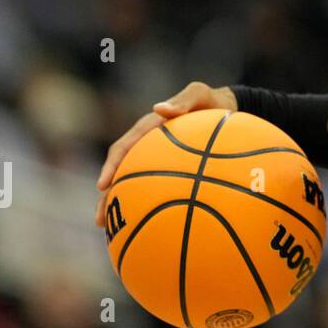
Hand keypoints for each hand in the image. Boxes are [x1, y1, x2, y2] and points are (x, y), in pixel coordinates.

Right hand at [94, 81, 236, 226]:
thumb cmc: (211, 101)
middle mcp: (146, 146)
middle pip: (120, 174)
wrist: (226, 108)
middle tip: (101, 220)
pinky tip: (152, 226)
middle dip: (107, 197)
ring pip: (133, 185)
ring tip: (115, 233)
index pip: (122, 148)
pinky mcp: (169, 168)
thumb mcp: (199, 94)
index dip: (110, 166)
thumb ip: (183, 100)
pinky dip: (150, 205)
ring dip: (123, 206)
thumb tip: (159, 107)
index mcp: (147, 129)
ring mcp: (155, 158)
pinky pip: (156, 188)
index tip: (102, 185)